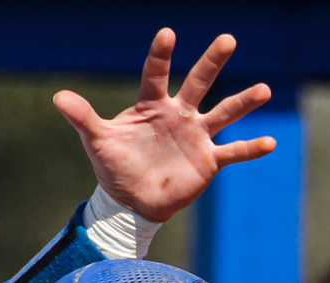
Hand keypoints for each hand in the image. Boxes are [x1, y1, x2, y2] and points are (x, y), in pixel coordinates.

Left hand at [54, 29, 275, 222]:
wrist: (132, 201)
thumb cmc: (115, 166)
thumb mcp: (96, 140)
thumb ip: (83, 117)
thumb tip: (58, 97)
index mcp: (152, 104)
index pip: (156, 74)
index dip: (161, 55)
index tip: (167, 34)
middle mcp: (179, 114)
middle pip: (199, 82)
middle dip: (212, 61)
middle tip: (227, 39)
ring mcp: (197, 135)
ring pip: (224, 112)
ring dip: (244, 102)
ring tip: (264, 89)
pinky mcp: (209, 160)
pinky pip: (233, 151)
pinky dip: (251, 148)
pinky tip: (271, 142)